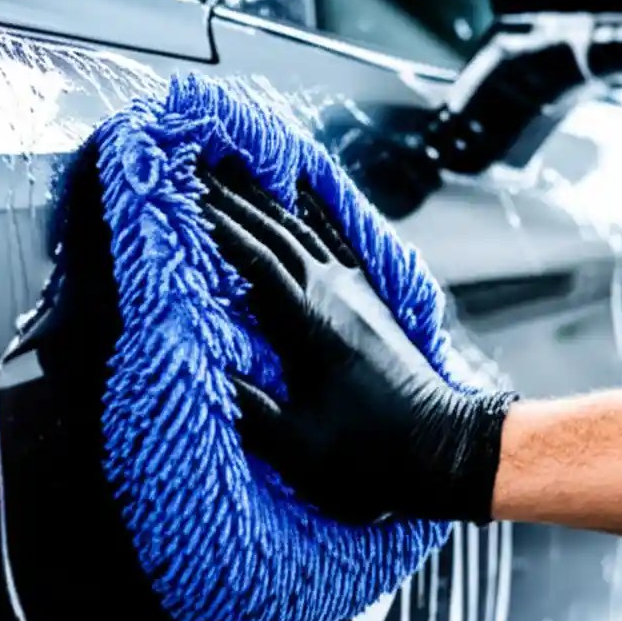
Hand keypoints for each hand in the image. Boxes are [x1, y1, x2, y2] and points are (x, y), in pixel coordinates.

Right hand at [202, 160, 517, 522]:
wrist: (442, 449)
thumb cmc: (368, 457)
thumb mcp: (297, 447)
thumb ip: (246, 407)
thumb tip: (196, 366)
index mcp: (311, 326)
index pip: (253, 260)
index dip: (215, 226)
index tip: (179, 194)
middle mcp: (334, 294)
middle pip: (273, 231)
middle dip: (228, 197)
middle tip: (190, 163)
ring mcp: (355, 291)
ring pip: (301, 228)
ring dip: (261, 196)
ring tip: (229, 164)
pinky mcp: (369, 297)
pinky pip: (335, 238)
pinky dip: (311, 209)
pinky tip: (300, 187)